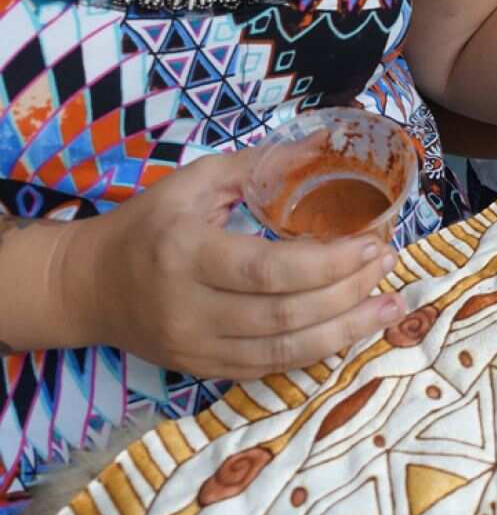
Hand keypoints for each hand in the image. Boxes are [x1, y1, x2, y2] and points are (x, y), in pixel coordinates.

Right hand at [56, 151, 404, 380]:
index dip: (330, 263)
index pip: (270, 269)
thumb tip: (325, 144)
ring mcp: (197, 348)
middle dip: (349, 294)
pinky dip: (316, 352)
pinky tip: (350, 330)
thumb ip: (260, 164)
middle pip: (286, 316)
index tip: (374, 243)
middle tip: (390, 266)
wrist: (87, 285)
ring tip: (390, 307)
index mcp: (187, 253)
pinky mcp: (204, 370)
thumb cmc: (147, 223)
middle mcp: (191, 309)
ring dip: (346, 331)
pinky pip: (270, 370)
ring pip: (284, 354)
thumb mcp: (195, 180)